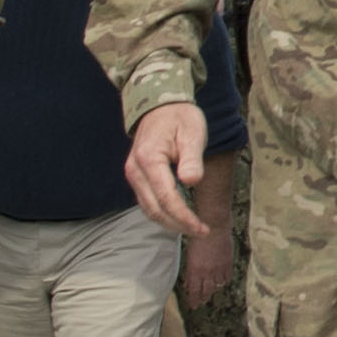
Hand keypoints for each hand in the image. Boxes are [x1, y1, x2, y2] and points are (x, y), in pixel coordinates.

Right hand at [125, 101, 211, 238]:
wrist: (160, 104)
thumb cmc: (180, 117)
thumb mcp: (193, 132)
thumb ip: (192, 159)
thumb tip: (191, 181)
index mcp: (149, 159)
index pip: (167, 198)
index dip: (185, 217)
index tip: (203, 228)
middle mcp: (135, 169)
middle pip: (155, 209)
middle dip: (179, 224)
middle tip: (202, 232)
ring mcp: (133, 174)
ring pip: (149, 209)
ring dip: (170, 222)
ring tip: (193, 228)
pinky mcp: (136, 176)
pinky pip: (147, 201)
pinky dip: (163, 213)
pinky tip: (180, 216)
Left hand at [181, 222, 235, 306]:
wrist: (214, 228)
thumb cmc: (198, 239)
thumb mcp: (189, 256)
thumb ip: (189, 272)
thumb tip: (187, 284)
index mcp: (196, 271)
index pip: (194, 291)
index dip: (194, 300)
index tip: (193, 306)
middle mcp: (208, 273)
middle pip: (206, 291)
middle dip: (203, 298)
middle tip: (201, 302)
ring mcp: (219, 269)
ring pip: (217, 286)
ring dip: (213, 289)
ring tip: (211, 292)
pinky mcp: (228, 264)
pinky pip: (226, 278)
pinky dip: (223, 280)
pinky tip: (221, 280)